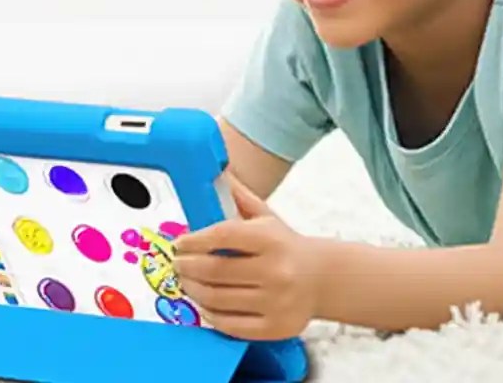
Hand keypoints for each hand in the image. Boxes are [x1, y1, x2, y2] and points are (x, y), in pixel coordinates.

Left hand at [173, 175, 323, 339]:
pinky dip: (210, 314)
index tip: (179, 244)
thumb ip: (240, 198)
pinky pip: (229, 324)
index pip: (222, 236)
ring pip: (217, 299)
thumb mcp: (268, 218)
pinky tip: (205, 304)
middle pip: (214, 271)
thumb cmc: (287, 247)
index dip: (194, 240)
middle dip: (187, 267)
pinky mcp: (274, 327)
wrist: (324, 279)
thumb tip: (216, 173)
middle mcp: (275, 270)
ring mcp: (275, 301)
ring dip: (193, 290)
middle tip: (178, 264)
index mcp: (272, 238)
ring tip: (186, 282)